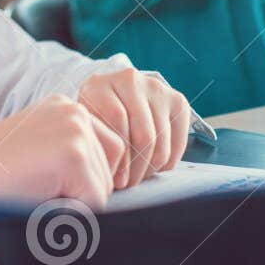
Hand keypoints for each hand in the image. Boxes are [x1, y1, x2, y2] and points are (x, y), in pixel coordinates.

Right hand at [0, 94, 119, 213]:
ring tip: (36, 189)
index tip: (47, 181)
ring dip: (78, 199)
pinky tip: (37, 195)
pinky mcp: (73, 152)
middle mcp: (74, 109)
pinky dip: (71, 211)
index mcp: (66, 107)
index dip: (86, 177)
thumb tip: (118, 183)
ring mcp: (75, 128)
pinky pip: (96, 199)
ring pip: (106, 184)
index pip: (107, 149)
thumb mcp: (38, 152)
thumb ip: (72, 156)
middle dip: (88, 187)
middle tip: (42, 188)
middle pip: (115, 163)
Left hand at [78, 64, 190, 189]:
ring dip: (150, 168)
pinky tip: (152, 167)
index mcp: (100, 84)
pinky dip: (166, 162)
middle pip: (143, 135)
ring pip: (161, 141)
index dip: (119, 158)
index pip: (117, 123)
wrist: (114, 95)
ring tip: (137, 178)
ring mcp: (156, 88)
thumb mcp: (87, 127)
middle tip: (129, 184)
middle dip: (137, 168)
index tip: (116, 181)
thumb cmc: (96, 119)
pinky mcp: (177, 101)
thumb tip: (115, 181)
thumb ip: (95, 144)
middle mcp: (130, 80)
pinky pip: (177, 143)